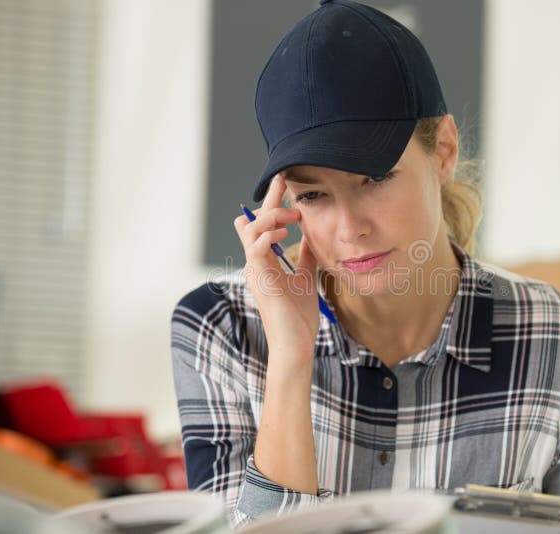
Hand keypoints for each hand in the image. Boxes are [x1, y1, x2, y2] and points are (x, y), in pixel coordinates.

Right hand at [233, 174, 319, 373]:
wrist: (296, 344)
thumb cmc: (299, 317)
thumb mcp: (306, 277)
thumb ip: (304, 256)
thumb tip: (309, 234)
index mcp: (264, 262)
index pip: (261, 225)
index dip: (270, 203)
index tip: (285, 183)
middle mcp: (255, 262)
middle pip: (252, 220)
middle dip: (270, 198)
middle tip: (286, 180)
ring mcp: (254, 270)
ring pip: (250, 228)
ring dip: (272, 216)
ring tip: (294, 217)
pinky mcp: (259, 278)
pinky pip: (255, 247)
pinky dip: (267, 235)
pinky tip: (284, 233)